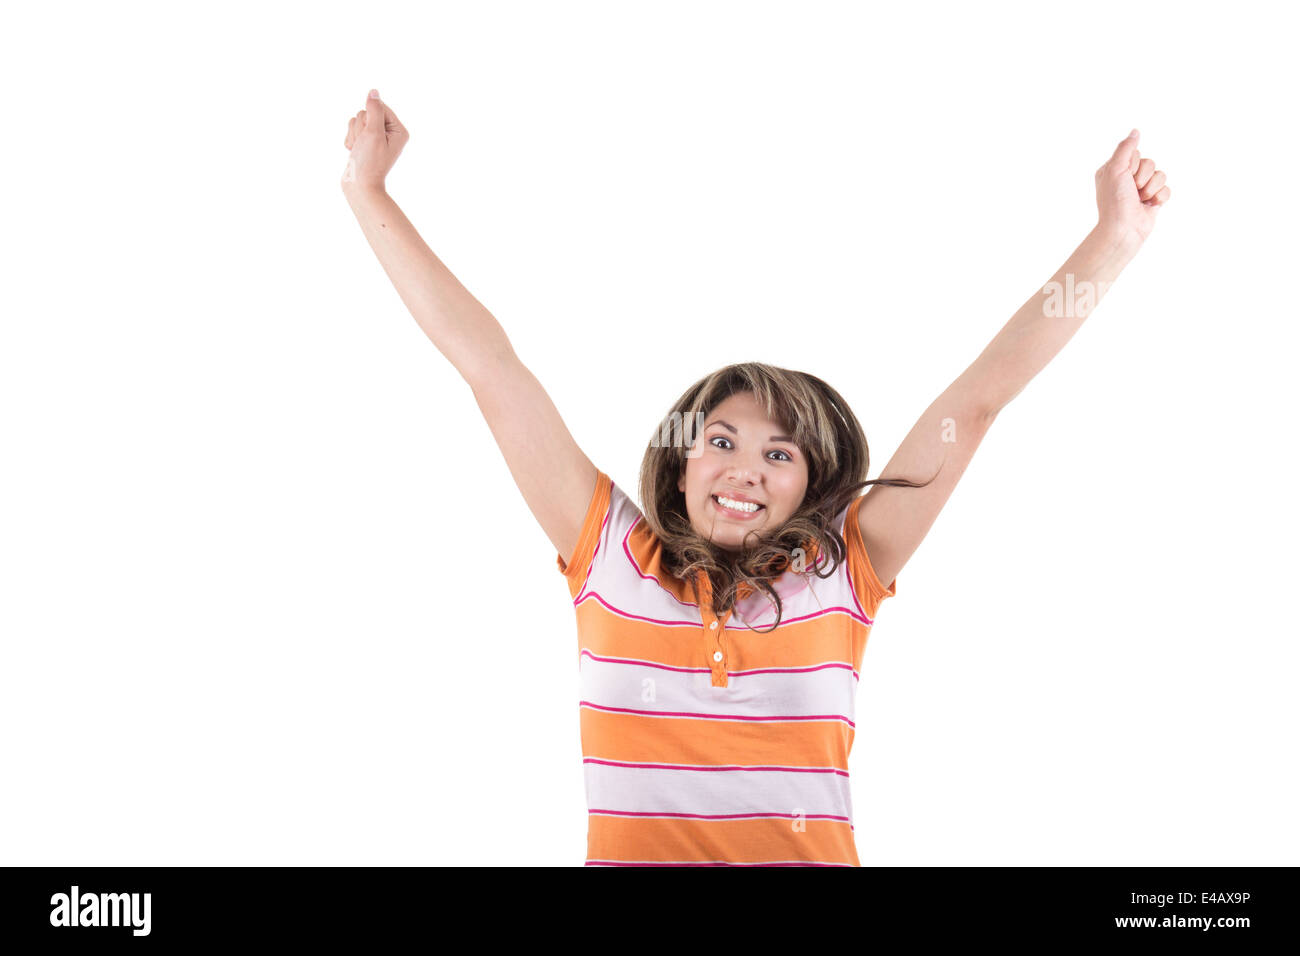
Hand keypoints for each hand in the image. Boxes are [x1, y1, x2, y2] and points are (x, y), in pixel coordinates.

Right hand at [341, 89, 408, 191]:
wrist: (359, 186)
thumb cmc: (369, 162)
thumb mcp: (373, 133)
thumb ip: (374, 110)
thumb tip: (374, 92)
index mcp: (399, 130)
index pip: (379, 107)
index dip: (369, 119)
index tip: (371, 136)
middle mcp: (389, 133)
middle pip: (366, 113)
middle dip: (360, 129)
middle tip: (364, 146)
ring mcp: (376, 138)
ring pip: (356, 121)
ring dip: (354, 135)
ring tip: (359, 151)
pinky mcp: (364, 143)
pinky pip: (351, 130)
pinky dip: (350, 141)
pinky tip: (355, 153)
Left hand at [1094, 129, 1170, 246]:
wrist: (1123, 229)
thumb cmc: (1115, 201)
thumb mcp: (1115, 169)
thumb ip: (1125, 148)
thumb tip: (1135, 131)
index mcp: (1115, 169)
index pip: (1135, 153)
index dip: (1132, 165)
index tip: (1123, 178)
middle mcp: (1128, 178)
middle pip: (1150, 162)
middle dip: (1143, 177)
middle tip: (1132, 191)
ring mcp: (1142, 189)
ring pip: (1160, 175)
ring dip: (1151, 188)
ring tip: (1140, 200)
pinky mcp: (1153, 200)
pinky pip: (1167, 189)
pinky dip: (1159, 197)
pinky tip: (1150, 206)